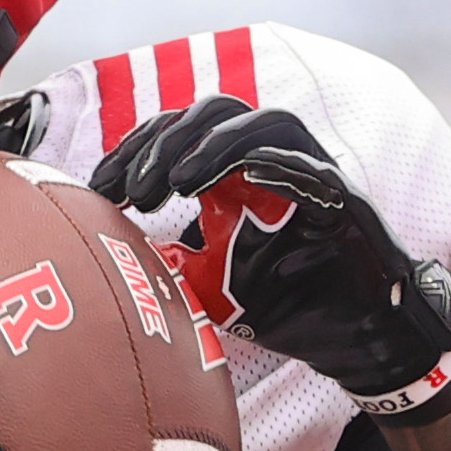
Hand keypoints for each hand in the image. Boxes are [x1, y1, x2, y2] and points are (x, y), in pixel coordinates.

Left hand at [90, 96, 450, 420]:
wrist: (351, 337)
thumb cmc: (286, 303)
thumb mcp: (208, 285)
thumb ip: (171, 257)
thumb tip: (111, 248)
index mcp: (235, 173)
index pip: (179, 133)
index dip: (134, 151)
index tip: (99, 188)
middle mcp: (271, 160)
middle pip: (210, 113)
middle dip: (161, 142)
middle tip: (127, 189)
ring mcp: (309, 172)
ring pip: (262, 121)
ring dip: (209, 145)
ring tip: (172, 185)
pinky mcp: (340, 196)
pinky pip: (307, 163)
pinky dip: (267, 163)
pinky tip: (228, 182)